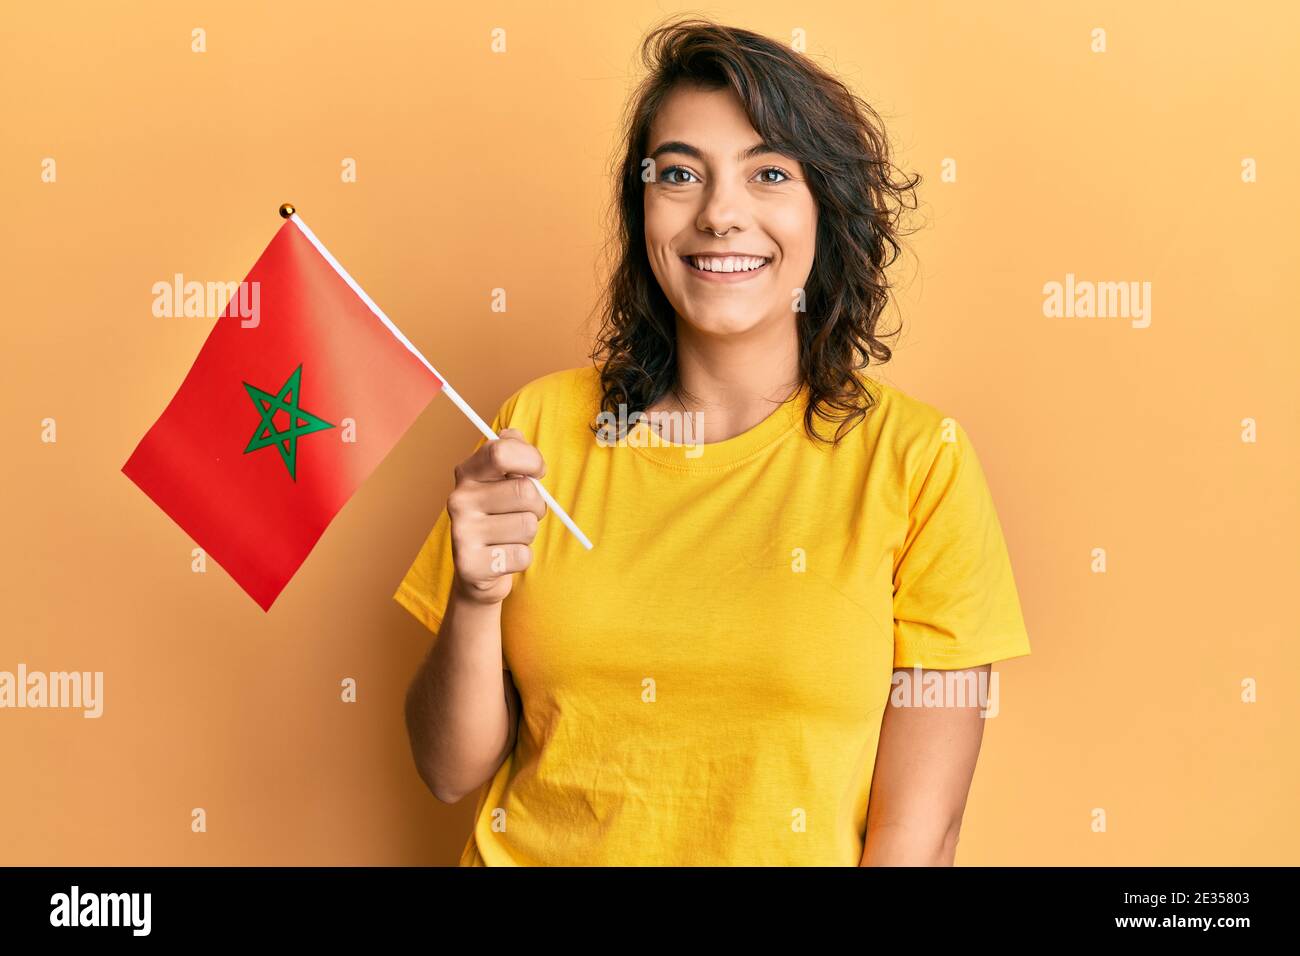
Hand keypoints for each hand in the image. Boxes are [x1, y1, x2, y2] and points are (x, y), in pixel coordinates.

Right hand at [447, 427, 546, 606]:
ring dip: (529, 534)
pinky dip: (522, 558)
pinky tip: (504, 558)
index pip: (501, 451)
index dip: (530, 459)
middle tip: (524, 513)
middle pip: (524, 491)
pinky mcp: (470, 565)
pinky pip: (522, 555)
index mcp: (467, 473)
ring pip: (527, 525)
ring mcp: (461, 533)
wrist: (478, 571)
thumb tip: (511, 433)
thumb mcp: (504, 481)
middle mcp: (458, 499)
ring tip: (510, 537)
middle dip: (537, 505)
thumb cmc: (500, 517)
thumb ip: (512, 451)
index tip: (538, 472)